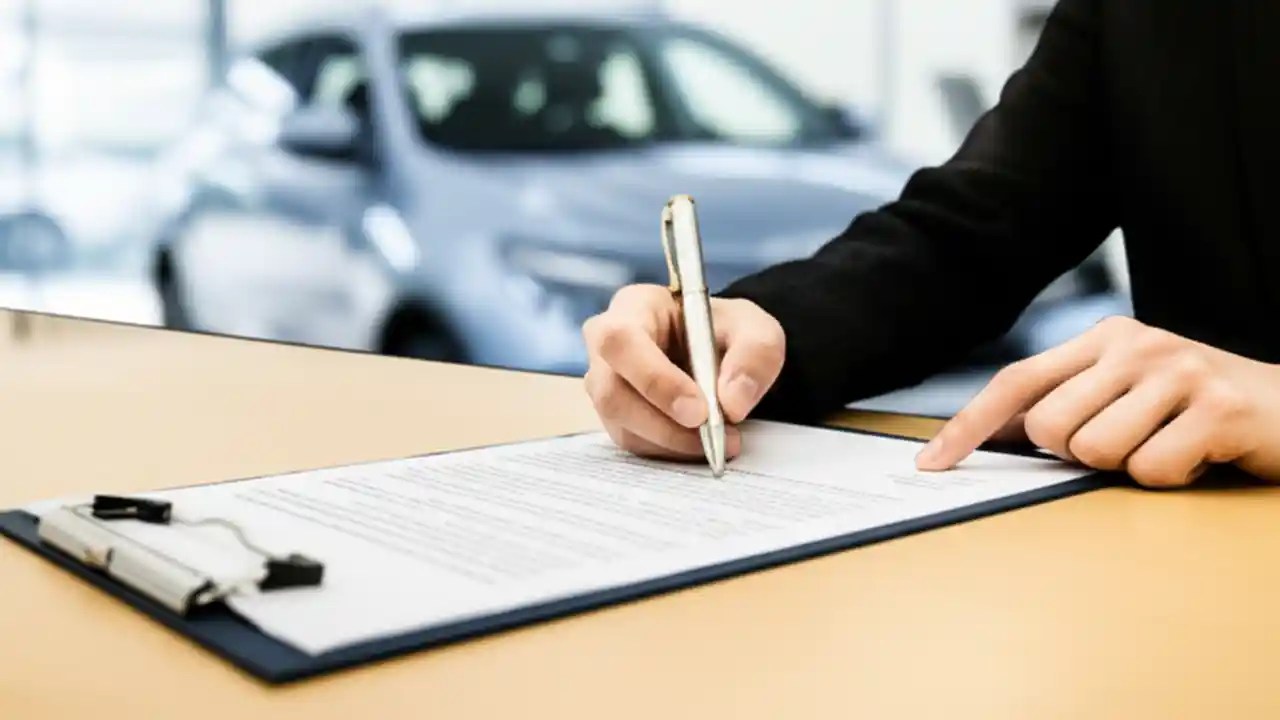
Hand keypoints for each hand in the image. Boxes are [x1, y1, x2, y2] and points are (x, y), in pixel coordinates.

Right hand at [583, 284, 784, 459]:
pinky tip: (702, 443)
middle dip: (662, 422)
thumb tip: (732, 404)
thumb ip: (755, 355)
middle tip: (712, 434)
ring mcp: (605, 384)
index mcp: (633, 306)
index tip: (699, 410)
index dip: (654, 379)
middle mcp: (607, 346)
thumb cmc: (725, 331)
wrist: (719, 352)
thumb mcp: (756, 329)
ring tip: (720, 440)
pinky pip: (633, 442)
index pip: (621, 340)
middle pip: (610, 391)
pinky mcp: (616, 417)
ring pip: (621, 424)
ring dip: (673, 441)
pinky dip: (671, 450)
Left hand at [916, 316, 1279, 486]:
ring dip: (1128, 467)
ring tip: (1166, 445)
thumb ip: (1067, 404)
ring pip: (1096, 452)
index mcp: (1104, 339)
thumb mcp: (1127, 392)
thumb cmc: (1195, 408)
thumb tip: (996, 437)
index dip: (969, 425)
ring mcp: (1180, 371)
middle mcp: (1136, 345)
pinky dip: (1170, 479)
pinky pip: (1151, 470)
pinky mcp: (1218, 407)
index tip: (932, 464)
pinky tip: (1197, 455)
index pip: (1017, 383)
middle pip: (1051, 428)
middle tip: (1128, 443)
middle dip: (1078, 454)